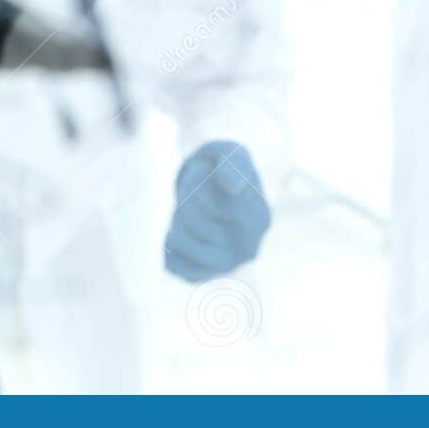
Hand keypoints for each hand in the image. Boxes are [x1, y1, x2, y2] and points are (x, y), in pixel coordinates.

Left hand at [164, 140, 270, 282]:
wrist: (211, 191)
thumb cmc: (221, 167)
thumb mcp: (231, 152)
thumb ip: (233, 163)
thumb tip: (230, 185)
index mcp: (259, 218)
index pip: (218, 204)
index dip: (200, 183)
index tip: (205, 173)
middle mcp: (248, 247)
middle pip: (196, 221)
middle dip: (186, 198)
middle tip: (192, 189)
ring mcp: (226, 265)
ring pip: (182, 242)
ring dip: (176, 218)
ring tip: (187, 209)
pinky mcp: (204, 275)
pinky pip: (173, 264)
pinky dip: (168, 245)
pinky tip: (178, 231)